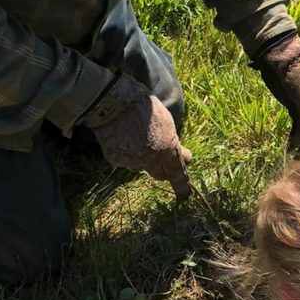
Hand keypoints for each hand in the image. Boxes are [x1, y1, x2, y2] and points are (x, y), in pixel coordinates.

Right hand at [84, 75, 192, 197]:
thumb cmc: (144, 107)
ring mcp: (131, 162)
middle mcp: (149, 162)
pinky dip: (124, 150)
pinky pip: (124, 158)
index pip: (178, 175)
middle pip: (159, 174)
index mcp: (166, 152)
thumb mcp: (167, 122)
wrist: (114, 102)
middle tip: (160, 154)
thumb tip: (176, 153)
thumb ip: (171, 142)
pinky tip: (121, 134)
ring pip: (140, 163)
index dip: (182, 187)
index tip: (184, 196)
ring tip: (135, 132)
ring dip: (141, 154)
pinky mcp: (115, 159)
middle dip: (162, 168)